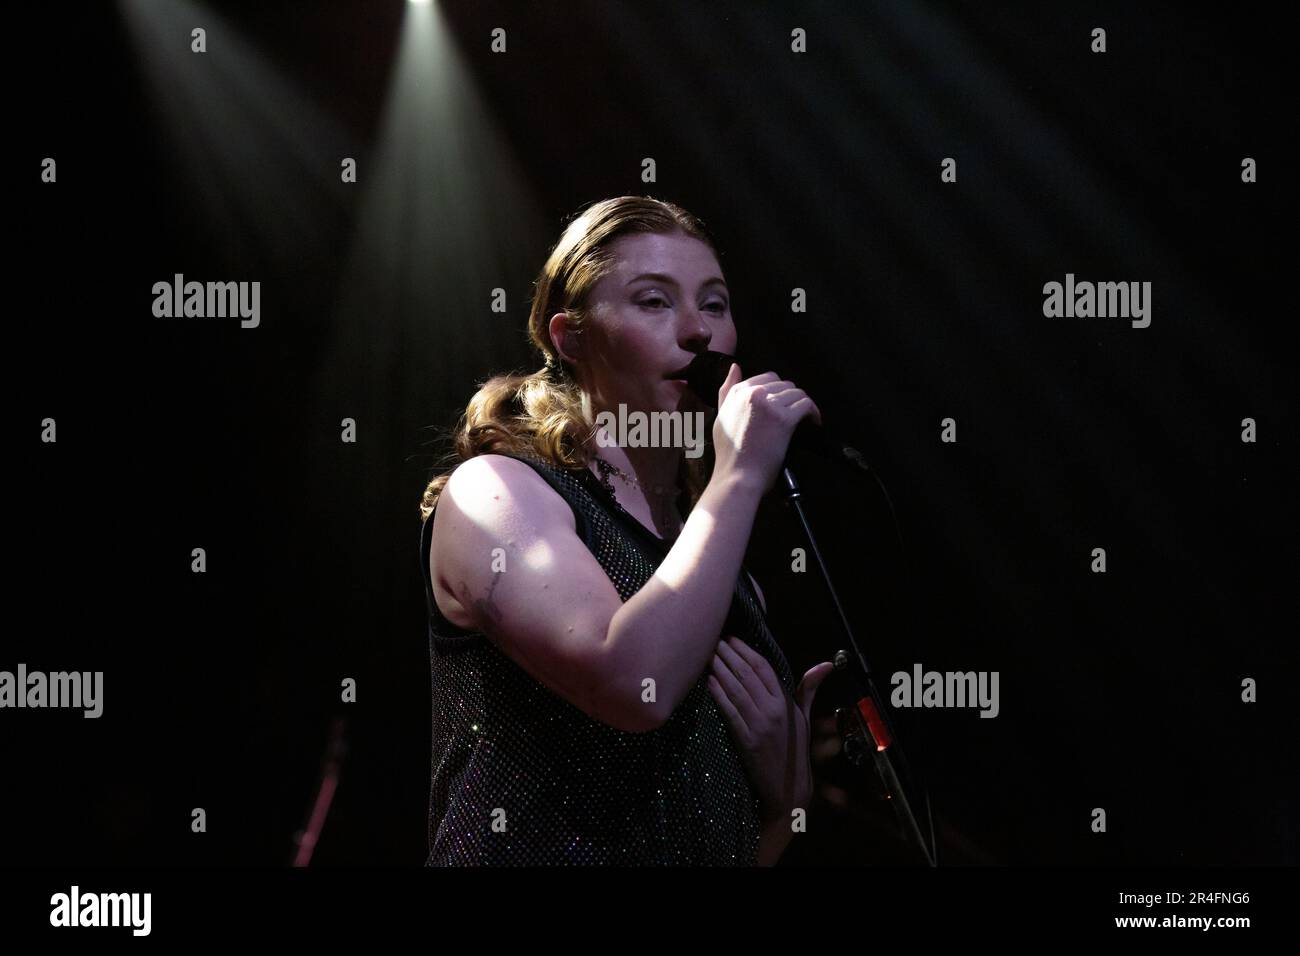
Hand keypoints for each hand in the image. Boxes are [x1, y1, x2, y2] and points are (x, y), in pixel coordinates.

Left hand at [707, 635, 834, 825]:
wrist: (788, 787)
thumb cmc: (795, 748)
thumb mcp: (804, 717)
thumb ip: (809, 688)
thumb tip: (826, 664)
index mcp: (786, 703)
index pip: (764, 668)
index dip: (747, 651)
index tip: (732, 639)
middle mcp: (773, 711)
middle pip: (747, 675)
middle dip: (729, 655)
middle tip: (714, 641)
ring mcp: (759, 726)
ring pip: (736, 690)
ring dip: (720, 670)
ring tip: (708, 655)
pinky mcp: (746, 741)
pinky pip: (729, 712)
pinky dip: (718, 695)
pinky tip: (708, 682)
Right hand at [711, 363, 822, 492]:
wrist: (737, 476)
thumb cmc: (729, 453)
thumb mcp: (721, 416)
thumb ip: (727, 390)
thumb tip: (736, 366)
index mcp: (737, 392)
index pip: (767, 378)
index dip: (778, 392)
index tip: (783, 406)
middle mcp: (753, 393)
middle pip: (784, 384)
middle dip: (790, 399)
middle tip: (793, 416)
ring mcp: (769, 404)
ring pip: (797, 393)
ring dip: (802, 406)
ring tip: (805, 420)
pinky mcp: (784, 418)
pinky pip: (806, 405)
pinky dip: (813, 413)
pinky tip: (814, 423)